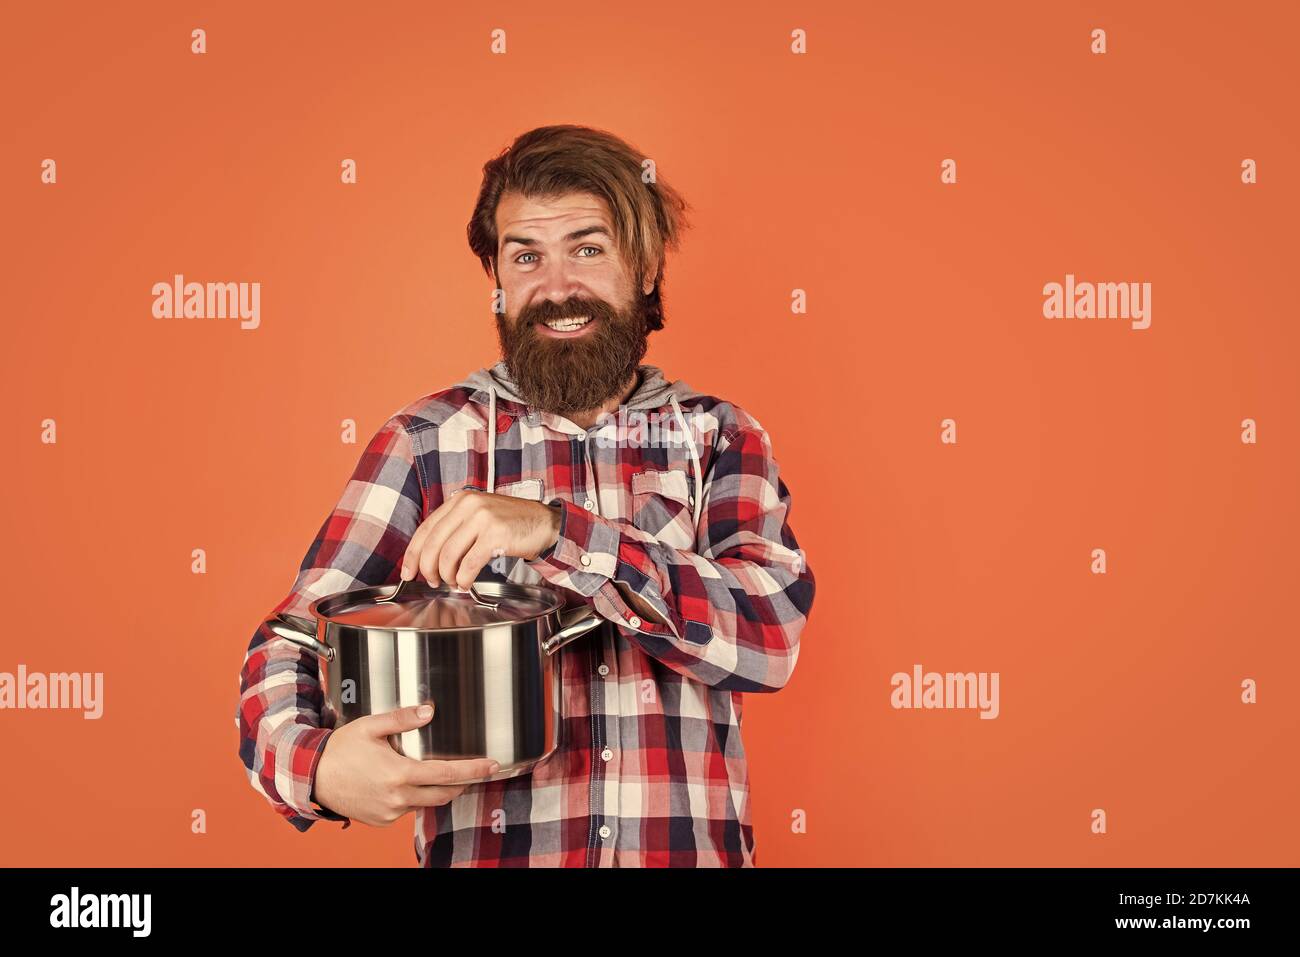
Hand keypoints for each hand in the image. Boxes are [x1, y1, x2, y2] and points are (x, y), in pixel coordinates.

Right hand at [312, 704, 499, 826]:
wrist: (312, 777)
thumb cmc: (340, 750)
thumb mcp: (370, 726)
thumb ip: (402, 719)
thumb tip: (429, 711)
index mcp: (400, 773)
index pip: (448, 773)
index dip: (474, 770)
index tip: (492, 766)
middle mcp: (398, 798)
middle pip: (444, 794)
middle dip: (463, 783)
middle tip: (475, 771)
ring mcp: (390, 813)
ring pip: (426, 803)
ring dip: (438, 790)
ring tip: (441, 773)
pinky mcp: (382, 821)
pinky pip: (407, 810)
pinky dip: (414, 798)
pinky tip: (407, 784)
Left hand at [399, 491, 560, 589]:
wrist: (545, 523)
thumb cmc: (511, 524)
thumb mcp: (479, 516)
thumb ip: (455, 529)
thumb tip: (429, 557)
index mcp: (460, 500)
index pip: (426, 528)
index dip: (412, 554)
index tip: (408, 571)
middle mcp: (469, 505)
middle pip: (433, 543)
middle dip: (427, 568)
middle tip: (431, 581)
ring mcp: (483, 518)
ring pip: (448, 555)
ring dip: (447, 576)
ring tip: (453, 582)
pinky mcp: (496, 535)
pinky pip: (469, 564)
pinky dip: (463, 578)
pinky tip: (466, 583)